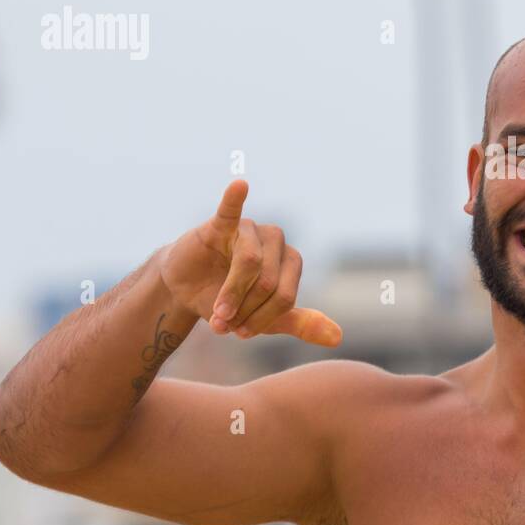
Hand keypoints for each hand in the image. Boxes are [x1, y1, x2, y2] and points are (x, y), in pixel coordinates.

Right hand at [157, 180, 341, 345]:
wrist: (186, 290)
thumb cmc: (230, 301)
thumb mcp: (264, 319)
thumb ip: (299, 324)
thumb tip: (338, 337)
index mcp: (291, 262)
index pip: (285, 296)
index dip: (262, 319)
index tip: (241, 333)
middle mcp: (276, 241)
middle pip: (268, 282)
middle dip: (244, 310)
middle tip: (224, 324)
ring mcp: (250, 230)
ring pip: (249, 262)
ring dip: (231, 295)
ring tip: (216, 314)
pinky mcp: (221, 224)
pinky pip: (230, 210)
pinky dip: (234, 199)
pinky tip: (241, 186)